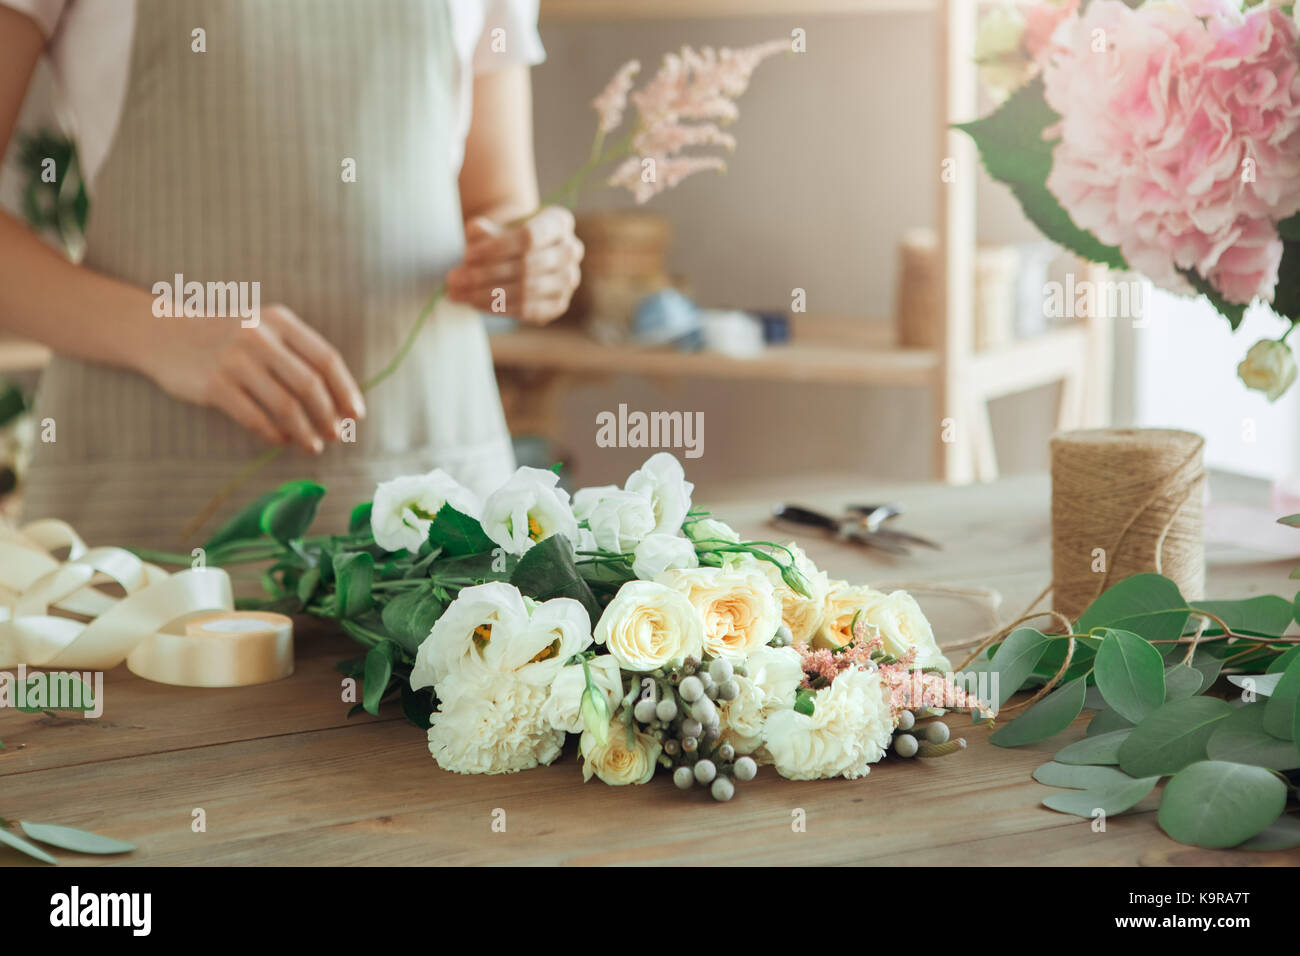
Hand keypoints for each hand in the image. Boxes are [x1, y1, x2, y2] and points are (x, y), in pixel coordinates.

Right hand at [140, 304, 365, 453]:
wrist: (163, 333)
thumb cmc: (226, 339)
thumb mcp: (264, 330)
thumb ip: (298, 356)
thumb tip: (338, 401)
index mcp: (280, 321)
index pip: (326, 359)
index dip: (346, 390)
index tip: (356, 415)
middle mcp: (260, 336)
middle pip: (310, 385)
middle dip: (329, 416)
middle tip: (337, 435)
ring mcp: (235, 360)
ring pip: (285, 406)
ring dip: (305, 432)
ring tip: (314, 446)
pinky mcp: (214, 385)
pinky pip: (255, 418)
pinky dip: (274, 434)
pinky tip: (282, 442)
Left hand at [446, 206, 583, 324]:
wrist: (518, 254)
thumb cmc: (503, 237)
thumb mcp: (492, 227)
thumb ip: (484, 230)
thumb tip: (477, 230)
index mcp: (559, 222)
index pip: (530, 237)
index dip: (497, 248)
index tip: (466, 256)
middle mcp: (571, 250)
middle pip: (527, 266)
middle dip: (486, 275)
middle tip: (454, 279)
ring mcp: (569, 280)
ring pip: (527, 290)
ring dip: (487, 294)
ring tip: (458, 293)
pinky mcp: (559, 303)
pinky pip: (528, 310)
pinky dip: (499, 308)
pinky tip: (475, 304)